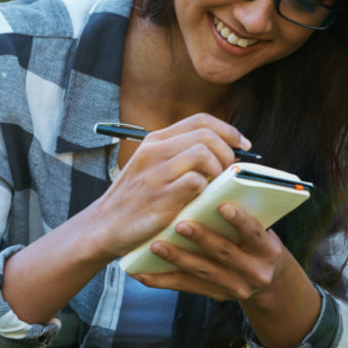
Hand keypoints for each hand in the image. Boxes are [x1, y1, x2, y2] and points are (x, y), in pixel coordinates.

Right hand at [86, 113, 250, 258]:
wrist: (104, 226)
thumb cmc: (134, 199)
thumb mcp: (149, 167)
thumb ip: (177, 156)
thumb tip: (221, 152)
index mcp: (154, 141)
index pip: (200, 121)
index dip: (228, 130)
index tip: (242, 145)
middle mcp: (154, 152)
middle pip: (206, 135)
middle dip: (227, 152)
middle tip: (229, 172)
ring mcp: (155, 174)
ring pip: (203, 154)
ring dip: (218, 171)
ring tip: (216, 187)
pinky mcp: (160, 198)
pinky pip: (196, 183)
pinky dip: (206, 191)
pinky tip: (202, 201)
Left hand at [133, 202, 322, 347]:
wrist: (268, 280)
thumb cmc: (256, 240)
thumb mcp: (260, 228)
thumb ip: (244, 211)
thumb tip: (216, 183)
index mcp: (269, 250)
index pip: (255, 233)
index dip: (240, 220)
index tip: (222, 205)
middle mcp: (256, 272)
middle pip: (225, 254)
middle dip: (202, 239)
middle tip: (180, 224)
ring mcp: (236, 287)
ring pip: (203, 272)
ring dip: (177, 258)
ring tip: (155, 246)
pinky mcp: (217, 295)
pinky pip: (186, 287)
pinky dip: (162, 280)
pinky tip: (143, 273)